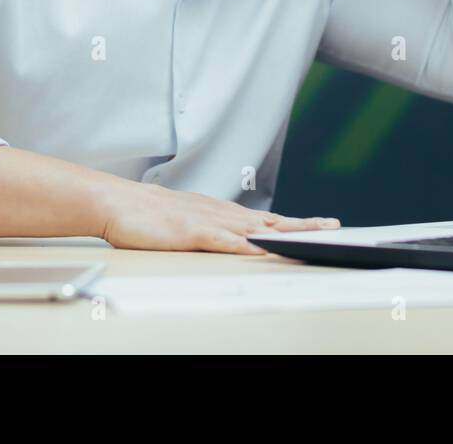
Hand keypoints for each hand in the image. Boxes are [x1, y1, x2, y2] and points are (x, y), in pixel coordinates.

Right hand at [100, 181, 340, 254]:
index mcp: (222, 212)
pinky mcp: (192, 232)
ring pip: (254, 228)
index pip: (266, 218)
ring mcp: (208, 221)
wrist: (120, 202)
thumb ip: (212, 230)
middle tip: (333, 225)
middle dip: (303, 224)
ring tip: (310, 237)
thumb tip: (232, 239)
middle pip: (270, 220)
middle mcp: (221, 213)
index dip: (294, 222)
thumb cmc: (149, 214)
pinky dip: (243, 245)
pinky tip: (259, 249)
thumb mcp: (188, 220)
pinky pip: (223, 240)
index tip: (320, 224)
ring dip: (283, 233)